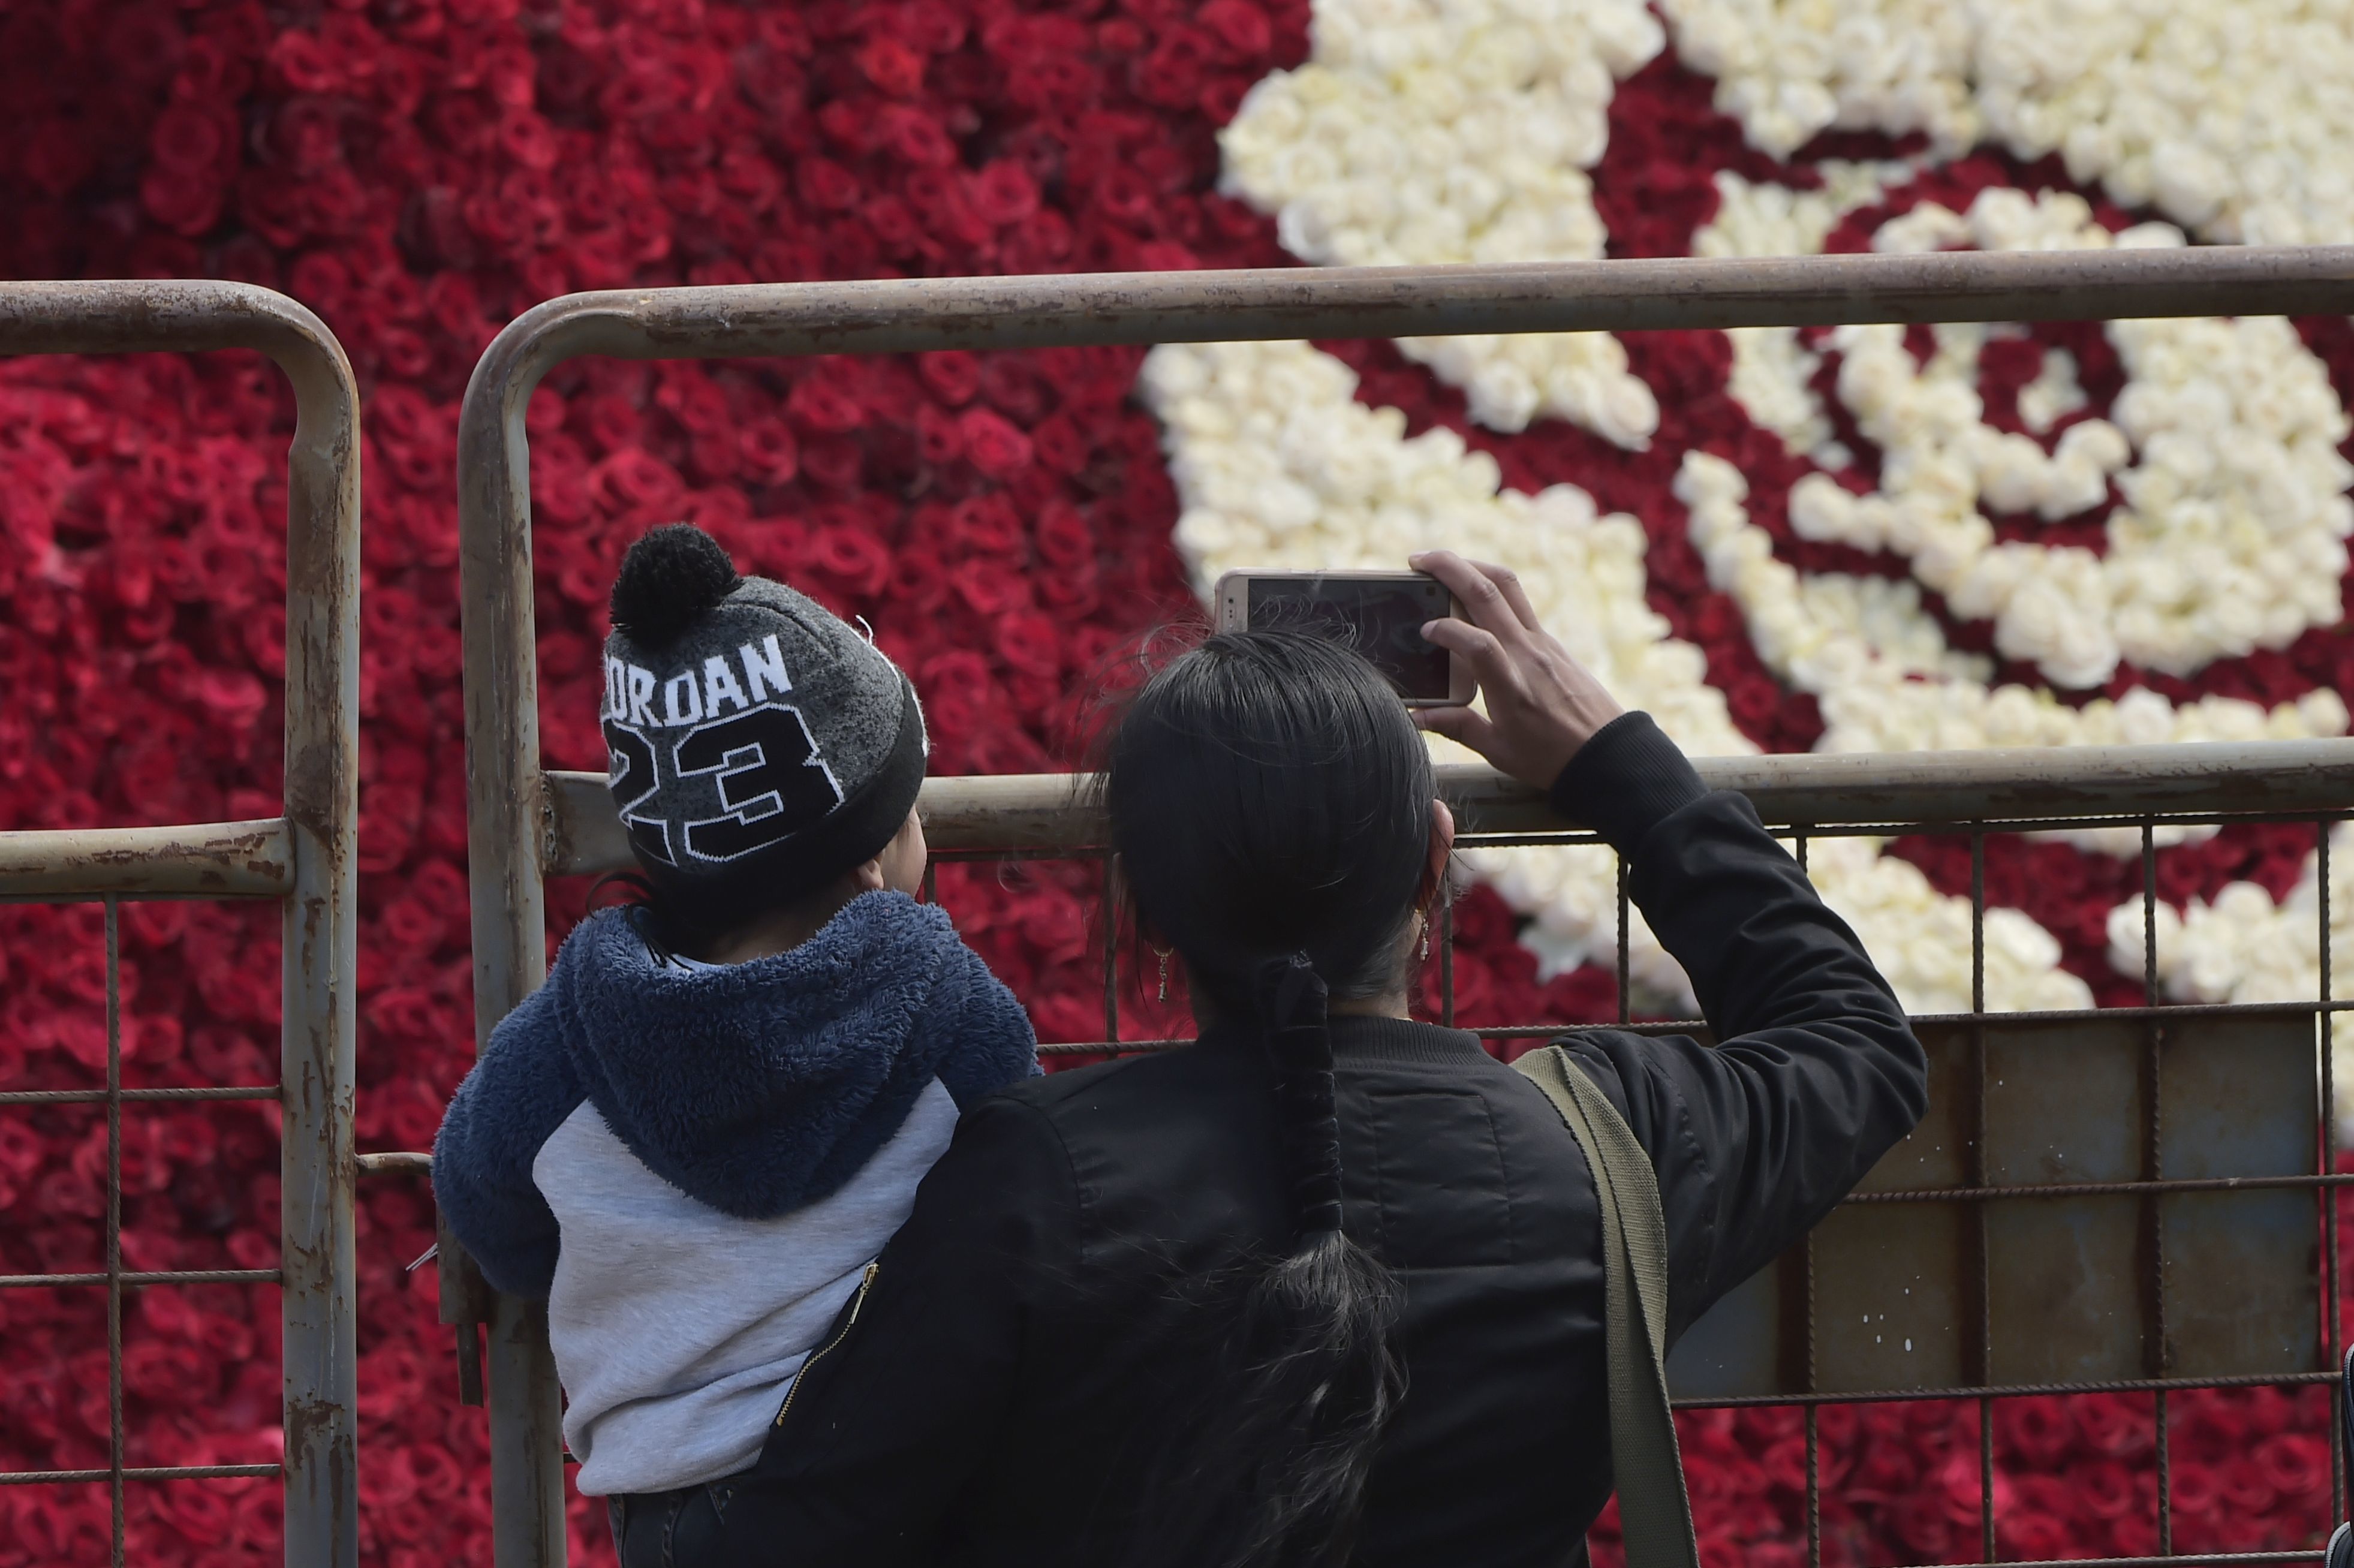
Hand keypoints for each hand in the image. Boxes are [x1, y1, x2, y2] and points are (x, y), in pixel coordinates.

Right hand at [1408, 550, 1625, 790]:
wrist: (1607, 753)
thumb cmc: (1551, 758)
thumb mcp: (1498, 751)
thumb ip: (1456, 727)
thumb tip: (1416, 715)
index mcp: (1512, 685)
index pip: (1476, 642)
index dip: (1446, 630)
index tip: (1425, 632)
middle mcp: (1528, 654)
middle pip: (1488, 592)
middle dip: (1449, 567)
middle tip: (1417, 560)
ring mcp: (1542, 642)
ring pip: (1508, 586)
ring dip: (1473, 566)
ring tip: (1444, 566)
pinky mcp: (1550, 642)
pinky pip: (1519, 602)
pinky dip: (1492, 588)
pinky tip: (1473, 596)